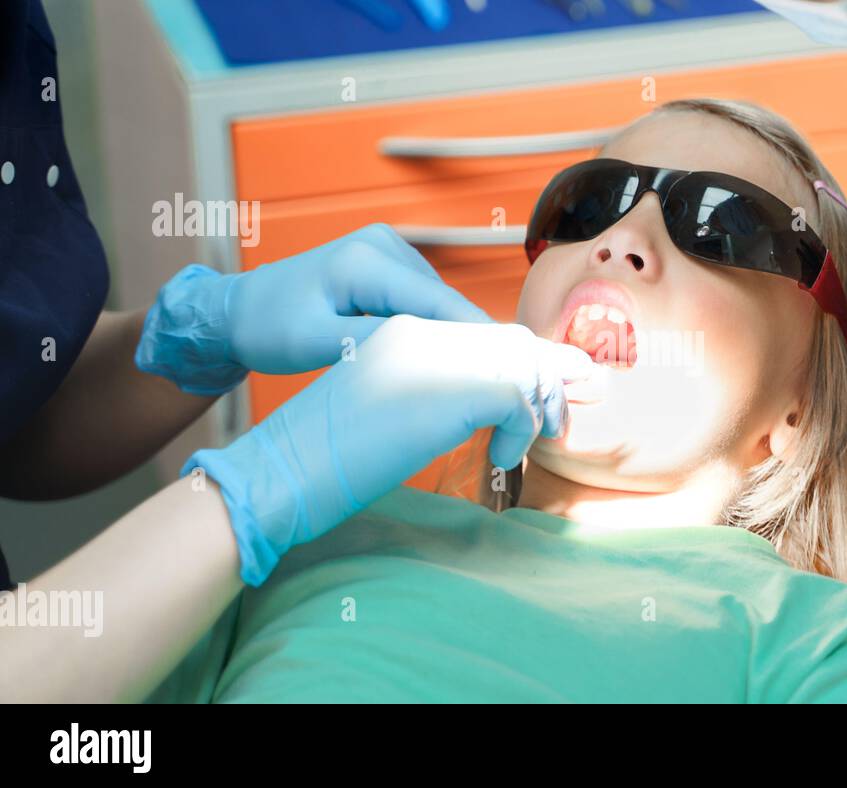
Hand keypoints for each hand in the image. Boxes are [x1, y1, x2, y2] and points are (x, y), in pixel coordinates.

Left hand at [136, 224, 490, 393]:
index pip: (439, 302)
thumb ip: (380, 344)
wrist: (237, 310)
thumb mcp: (318, 343)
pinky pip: (423, 300)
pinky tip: (438, 358)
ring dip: (451, 337)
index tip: (511, 369)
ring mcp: (387, 249)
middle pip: (444, 301)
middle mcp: (384, 244)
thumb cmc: (267, 328)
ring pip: (437, 302)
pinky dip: (432, 327)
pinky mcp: (386, 262)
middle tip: (495, 385)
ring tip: (470, 377)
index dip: (478, 335)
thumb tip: (435, 356)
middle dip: (467, 340)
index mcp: (367, 260)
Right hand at [183, 316, 602, 585]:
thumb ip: (432, 392)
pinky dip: (522, 428)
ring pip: (521, 362)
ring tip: (534, 440)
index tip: (547, 394)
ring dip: (539, 404)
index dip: (524, 361)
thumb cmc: (327, 455)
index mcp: (401, 330)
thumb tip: (487, 408)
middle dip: (545, 377)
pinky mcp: (449, 389)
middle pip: (509, 339)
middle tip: (554, 419)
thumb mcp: (387, 408)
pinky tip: (502, 456)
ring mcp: (433, 355)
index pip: (482, 331)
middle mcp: (419, 331)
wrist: (280, 471)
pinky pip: (518, 396)